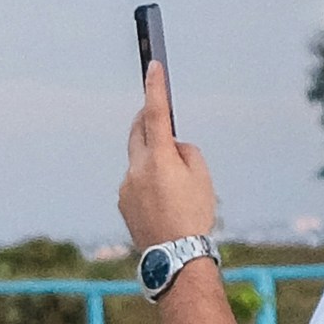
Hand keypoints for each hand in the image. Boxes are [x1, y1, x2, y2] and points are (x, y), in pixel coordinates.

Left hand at [116, 69, 214, 259]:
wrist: (174, 256)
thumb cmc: (194, 215)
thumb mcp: (202, 177)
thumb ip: (186, 152)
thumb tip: (172, 145)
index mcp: (159, 159)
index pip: (156, 114)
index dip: (155, 88)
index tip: (153, 66)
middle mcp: (136, 169)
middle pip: (137, 132)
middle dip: (146, 118)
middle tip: (155, 110)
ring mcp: (125, 186)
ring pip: (138, 159)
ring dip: (152, 158)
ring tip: (174, 182)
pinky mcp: (121, 201)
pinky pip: (134, 180)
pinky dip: (147, 179)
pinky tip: (162, 200)